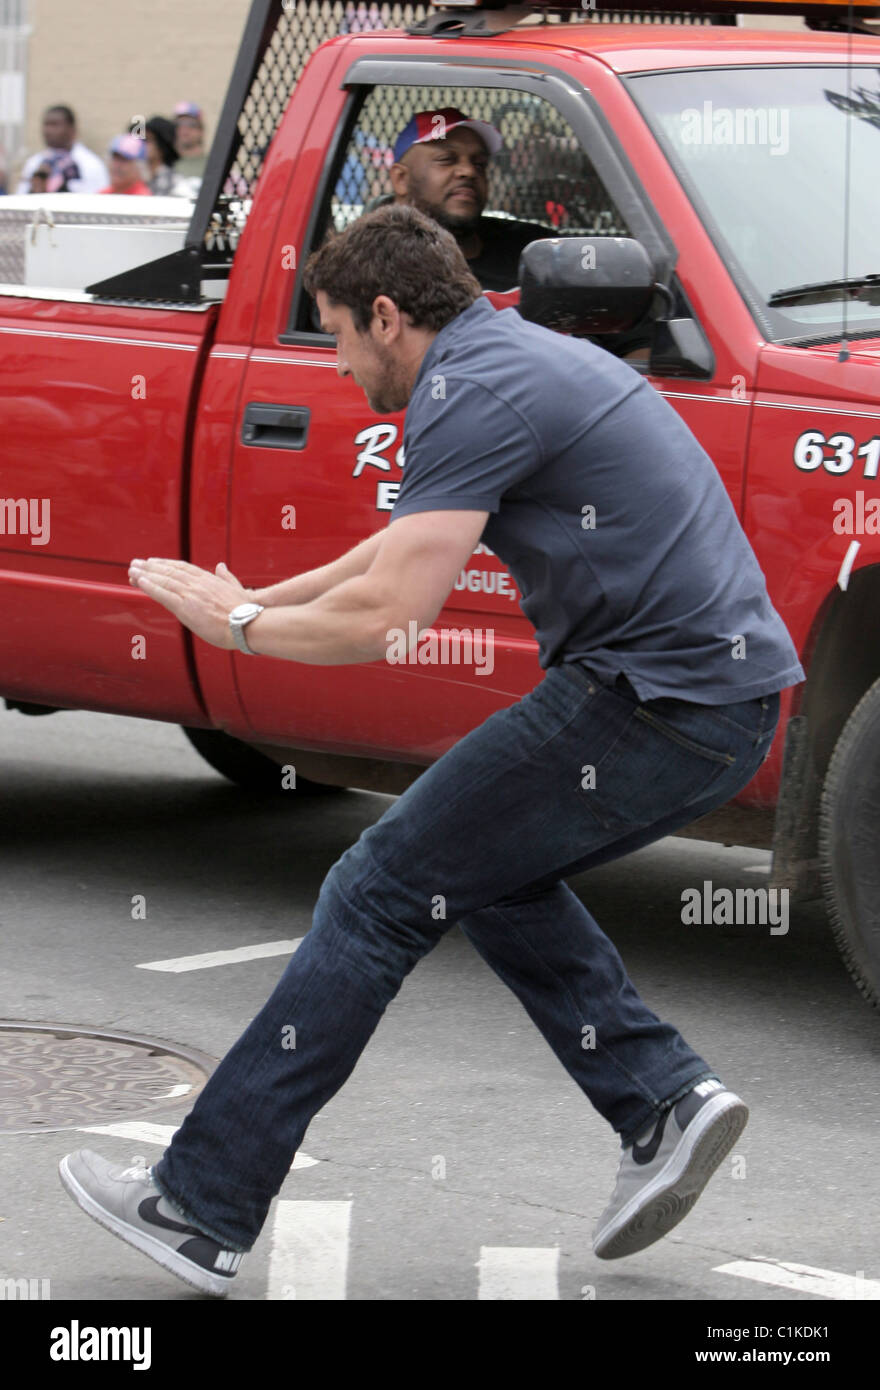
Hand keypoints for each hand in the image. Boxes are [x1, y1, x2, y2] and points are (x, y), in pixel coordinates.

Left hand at [128, 557, 252, 649]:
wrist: (246, 624)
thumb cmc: (245, 611)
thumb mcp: (237, 589)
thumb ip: (227, 577)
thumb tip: (221, 566)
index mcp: (208, 579)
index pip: (182, 567)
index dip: (165, 564)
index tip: (153, 562)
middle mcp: (197, 583)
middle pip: (169, 571)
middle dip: (150, 567)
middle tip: (135, 564)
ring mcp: (190, 594)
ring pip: (163, 581)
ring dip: (145, 575)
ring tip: (131, 571)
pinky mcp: (185, 607)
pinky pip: (163, 595)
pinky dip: (149, 587)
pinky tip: (139, 582)